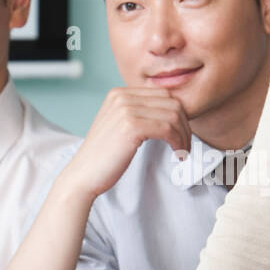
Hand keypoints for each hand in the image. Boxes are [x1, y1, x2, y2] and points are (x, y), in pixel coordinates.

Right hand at [63, 87, 191, 201]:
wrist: (83, 175)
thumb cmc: (104, 157)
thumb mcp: (120, 126)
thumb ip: (139, 114)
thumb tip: (173, 113)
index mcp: (119, 93)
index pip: (163, 94)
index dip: (179, 114)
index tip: (181, 134)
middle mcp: (122, 96)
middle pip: (171, 102)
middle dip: (185, 125)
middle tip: (185, 145)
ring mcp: (125, 109)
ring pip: (173, 115)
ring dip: (184, 136)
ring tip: (182, 152)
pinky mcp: (131, 126)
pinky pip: (168, 128)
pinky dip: (178, 142)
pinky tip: (177, 154)